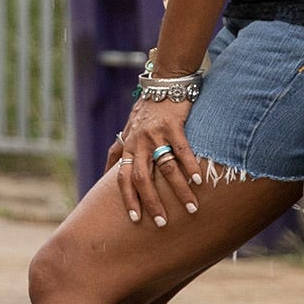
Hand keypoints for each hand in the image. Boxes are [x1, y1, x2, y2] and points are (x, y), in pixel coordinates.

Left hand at [110, 93, 200, 227]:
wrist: (165, 81)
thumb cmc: (146, 109)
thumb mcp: (128, 128)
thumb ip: (118, 150)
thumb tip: (104, 171)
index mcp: (128, 145)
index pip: (122, 177)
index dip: (128, 199)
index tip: (135, 219)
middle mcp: (139, 141)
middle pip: (142, 179)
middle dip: (152, 203)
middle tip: (162, 223)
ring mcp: (156, 133)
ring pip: (166, 168)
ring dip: (178, 191)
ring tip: (190, 208)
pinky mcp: (173, 124)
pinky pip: (182, 150)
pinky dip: (190, 167)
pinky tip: (198, 182)